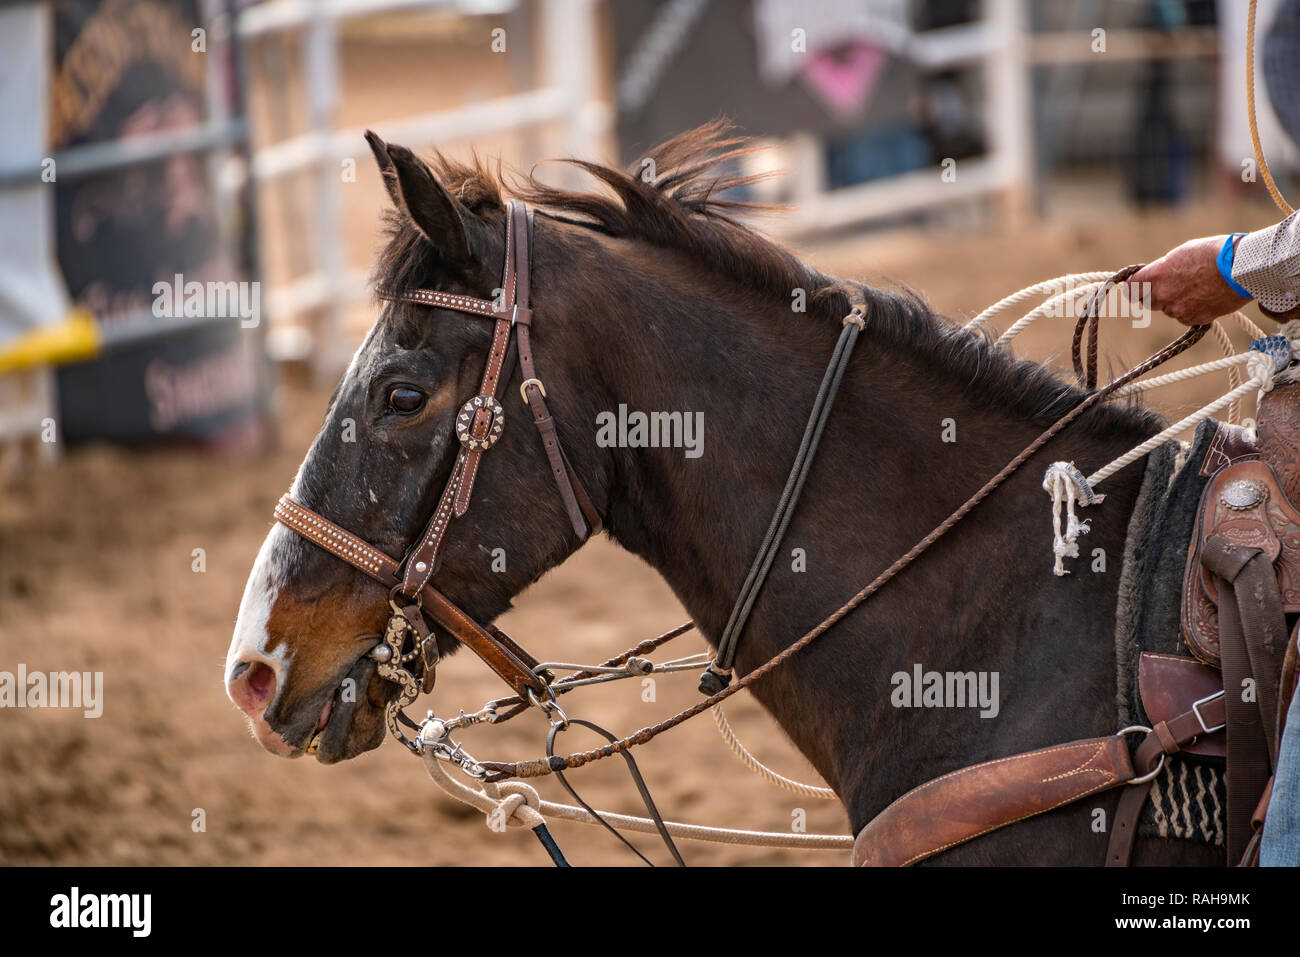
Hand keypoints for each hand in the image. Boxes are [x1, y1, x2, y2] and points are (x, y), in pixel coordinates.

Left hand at [1127, 235, 1251, 325]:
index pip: (1130, 289)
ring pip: (1169, 310)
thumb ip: (1164, 268)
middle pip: (1148, 303)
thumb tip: (1155, 276)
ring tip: (1198, 289)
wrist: (1243, 268)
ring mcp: (1178, 309)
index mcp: (1157, 275)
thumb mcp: (1182, 253)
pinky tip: (1206, 298)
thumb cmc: (1214, 253)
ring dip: (1177, 303)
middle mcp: (1163, 295)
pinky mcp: (1194, 319)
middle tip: (1172, 287)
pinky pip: (1185, 318)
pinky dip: (1191, 311)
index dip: (1134, 288)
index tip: (1138, 287)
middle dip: (1156, 296)